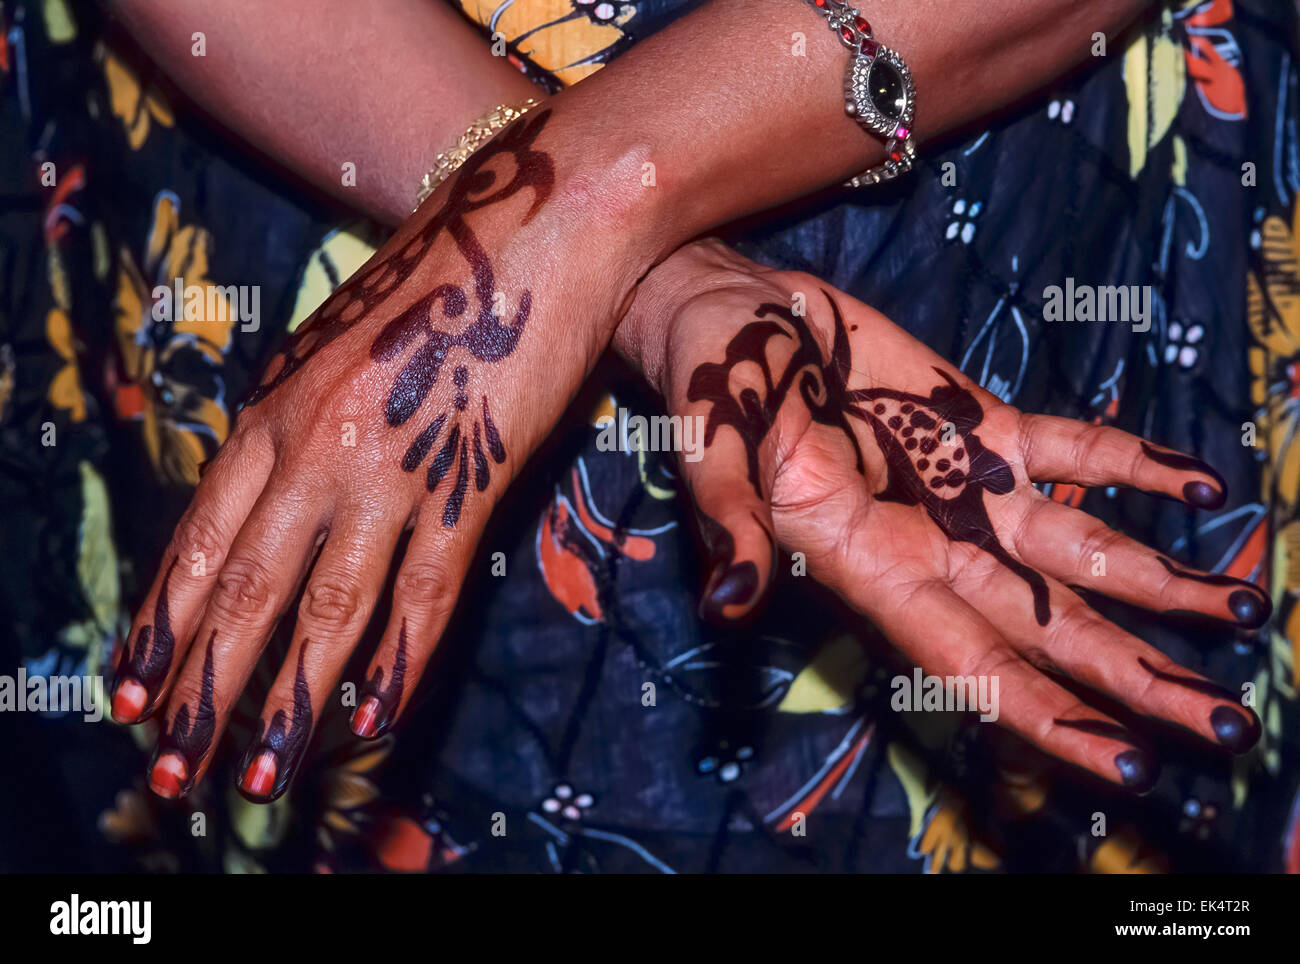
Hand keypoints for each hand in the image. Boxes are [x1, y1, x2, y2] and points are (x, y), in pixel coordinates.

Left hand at [110, 108, 610, 800]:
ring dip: (290, 703)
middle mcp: (316, 444)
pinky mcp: (470, 483)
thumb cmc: (442, 284)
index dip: (163, 625)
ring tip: (262, 777)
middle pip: (246, 590)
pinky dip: (399, 664)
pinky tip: (373, 718)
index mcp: (276, 407)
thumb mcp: (340, 348)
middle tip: (172, 769)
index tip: (131, 691)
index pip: (201, 540)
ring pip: (327, 609)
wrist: (534, 226)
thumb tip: (272, 502)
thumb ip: (300, 423)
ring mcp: (391, 466)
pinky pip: (424, 594)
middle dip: (203, 689)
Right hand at [616, 239, 1265, 790]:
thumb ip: (732, 526)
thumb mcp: (711, 452)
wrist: (733, 306)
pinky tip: (1202, 485)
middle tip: (1226, 725)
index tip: (1127, 759)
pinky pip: (1073, 454)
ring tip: (1246, 611)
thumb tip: (731, 604)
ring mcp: (965, 487)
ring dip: (1163, 584)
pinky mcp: (980, 427)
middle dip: (1133, 679)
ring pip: (1079, 554)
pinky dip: (1136, 468)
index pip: (968, 661)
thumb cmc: (710, 381)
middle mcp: (928, 544)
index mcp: (864, 564)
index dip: (1045, 715)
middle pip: (1046, 631)